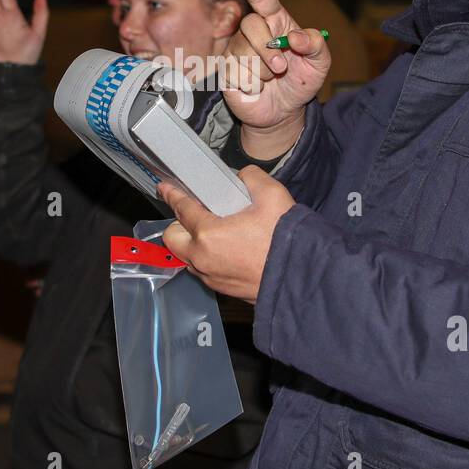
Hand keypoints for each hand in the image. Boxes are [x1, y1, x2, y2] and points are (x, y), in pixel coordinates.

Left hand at [158, 166, 295, 304]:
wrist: (303, 278)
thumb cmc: (286, 240)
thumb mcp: (272, 195)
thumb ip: (251, 178)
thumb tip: (243, 178)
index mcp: (208, 234)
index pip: (182, 209)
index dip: (173, 195)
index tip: (165, 188)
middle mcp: (203, 259)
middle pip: (173, 239)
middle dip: (180, 224)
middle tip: (200, 214)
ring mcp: (212, 278)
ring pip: (188, 257)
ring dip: (194, 244)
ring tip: (217, 232)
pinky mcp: (224, 290)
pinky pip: (205, 271)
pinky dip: (209, 259)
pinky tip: (230, 250)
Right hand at [219, 0, 328, 155]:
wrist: (285, 110)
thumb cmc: (301, 80)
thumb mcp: (320, 63)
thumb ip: (316, 45)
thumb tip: (296, 38)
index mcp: (276, 22)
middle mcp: (254, 31)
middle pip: (251, 25)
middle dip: (269, 50)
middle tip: (282, 68)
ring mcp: (237, 49)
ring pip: (245, 53)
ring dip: (264, 72)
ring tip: (270, 79)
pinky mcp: (226, 69)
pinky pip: (236, 72)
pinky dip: (253, 85)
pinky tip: (257, 87)